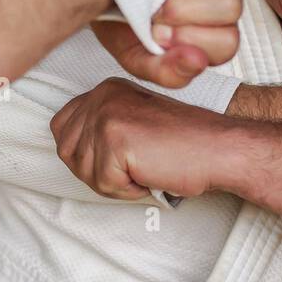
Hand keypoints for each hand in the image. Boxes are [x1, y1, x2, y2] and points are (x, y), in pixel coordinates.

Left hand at [50, 77, 223, 200]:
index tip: (118, 157)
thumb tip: (71, 152)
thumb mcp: (134, 125)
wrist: (220, 149)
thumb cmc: (186, 145)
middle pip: (67, 152)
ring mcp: (107, 114)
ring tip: (145, 167)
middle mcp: (103, 96)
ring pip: (83, 170)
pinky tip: (150, 174)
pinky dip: (127, 190)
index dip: (85, 154)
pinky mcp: (115, 137)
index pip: (62, 127)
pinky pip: (103, 183)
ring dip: (115, 182)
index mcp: (106, 90)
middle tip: (135, 165)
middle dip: (98, 171)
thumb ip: (101, 130)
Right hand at [90, 0, 240, 88]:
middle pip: (230, 9)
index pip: (226, 44)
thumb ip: (166, 72)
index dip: (193, 40)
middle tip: (155, 9)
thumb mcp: (134, 55)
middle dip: (186, 12)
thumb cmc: (119, 20)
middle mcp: (218, 2)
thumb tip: (197, 63)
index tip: (157, 33)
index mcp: (208, 35)